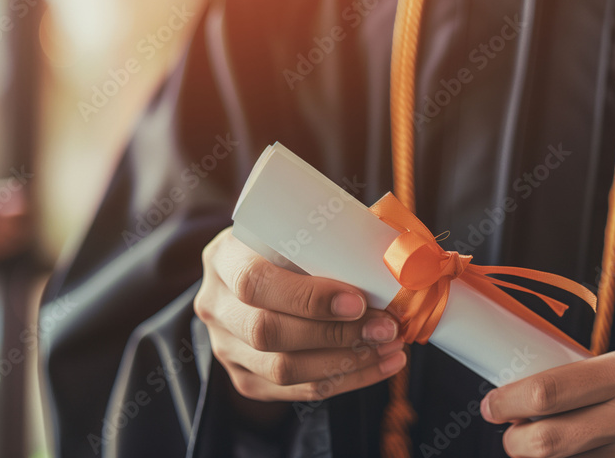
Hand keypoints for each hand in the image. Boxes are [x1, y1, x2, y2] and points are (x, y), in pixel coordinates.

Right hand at [194, 227, 407, 405]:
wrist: (256, 270)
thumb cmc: (286, 241)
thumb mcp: (296, 224)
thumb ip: (333, 234)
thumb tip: (398, 252)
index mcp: (224, 258)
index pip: (255, 283)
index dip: (307, 297)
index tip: (358, 300)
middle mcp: (216, 305)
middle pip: (267, 332)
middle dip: (335, 334)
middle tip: (386, 328)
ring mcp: (226, 347)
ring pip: (282, 369)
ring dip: (346, 362)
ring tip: (391, 347)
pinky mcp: (245, 378)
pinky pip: (296, 390)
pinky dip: (345, 380)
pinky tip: (381, 365)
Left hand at [482, 346, 614, 457]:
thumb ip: (576, 380)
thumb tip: (520, 399)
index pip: (548, 392)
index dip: (508, 402)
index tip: (492, 405)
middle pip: (548, 442)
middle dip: (515, 441)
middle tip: (512, 430)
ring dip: (540, 456)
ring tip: (542, 439)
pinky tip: (573, 452)